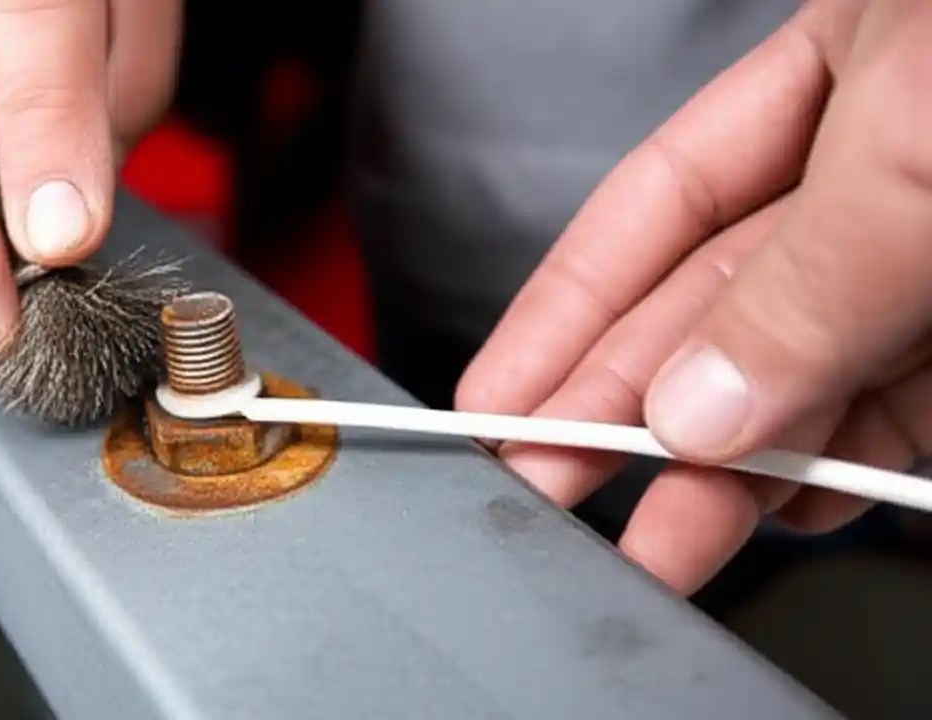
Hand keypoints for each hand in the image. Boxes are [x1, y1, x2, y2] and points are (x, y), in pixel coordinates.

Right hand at [456, 0, 931, 594]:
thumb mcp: (913, 143)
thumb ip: (803, 280)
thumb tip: (696, 405)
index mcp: (837, 69)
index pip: (652, 207)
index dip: (559, 311)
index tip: (498, 404)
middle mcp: (880, 163)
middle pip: (714, 308)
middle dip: (629, 409)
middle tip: (553, 493)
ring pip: (802, 371)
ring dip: (732, 462)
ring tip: (668, 533)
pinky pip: (898, 411)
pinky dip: (841, 465)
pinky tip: (788, 500)